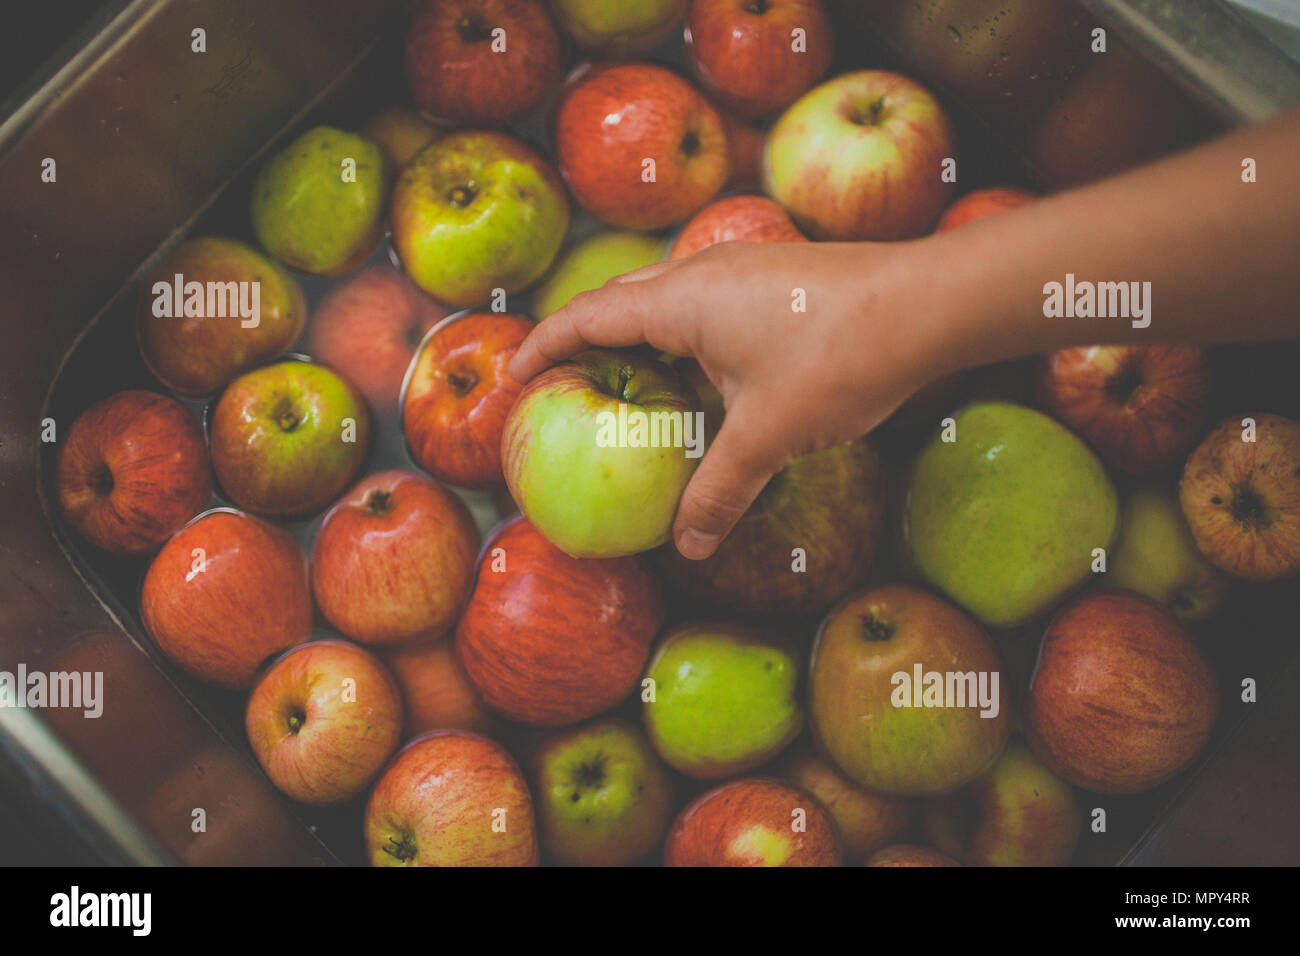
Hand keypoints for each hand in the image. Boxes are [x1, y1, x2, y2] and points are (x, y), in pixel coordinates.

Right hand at [509, 240, 950, 559]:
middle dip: (585, 341)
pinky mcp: (776, 282)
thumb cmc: (838, 357)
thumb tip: (687, 545)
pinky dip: (684, 341)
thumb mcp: (769, 433)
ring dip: (639, 340)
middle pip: (621, 303)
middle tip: (563, 384)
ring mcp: (742, 273)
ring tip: (626, 387)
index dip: (545, 346)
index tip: (513, 376)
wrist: (930, 303)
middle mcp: (703, 275)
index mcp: (680, 301)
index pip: (588, 318)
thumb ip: (720, 488)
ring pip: (667, 302)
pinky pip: (706, 308)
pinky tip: (703, 380)